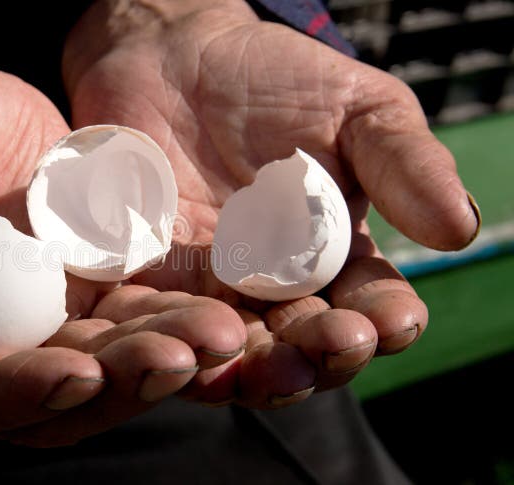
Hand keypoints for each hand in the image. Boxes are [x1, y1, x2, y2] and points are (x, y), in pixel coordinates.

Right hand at [0, 3, 246, 445]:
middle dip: (117, 382)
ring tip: (222, 333)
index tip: (75, 374)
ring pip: (104, 352)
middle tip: (181, 357)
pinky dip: (175, 305)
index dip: (12, 393)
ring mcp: (32, 310)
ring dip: (164, 351)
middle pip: (48, 391)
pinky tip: (224, 298)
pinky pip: (131, 300)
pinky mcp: (77, 273)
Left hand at [63, 0, 479, 406]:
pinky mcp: (141, 278)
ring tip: (251, 364)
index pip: (364, 307)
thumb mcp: (355, 110)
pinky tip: (175, 346)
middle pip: (295, 345)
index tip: (390, 321)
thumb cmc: (277, 80)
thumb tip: (461, 226)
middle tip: (329, 347)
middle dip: (316, 354)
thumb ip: (403, 164)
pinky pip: (149, 321)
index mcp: (332, 260)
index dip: (381, 320)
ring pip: (223, 350)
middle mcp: (268, 289)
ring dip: (240, 367)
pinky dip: (160, 340)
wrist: (175, 57)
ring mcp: (202, 288)